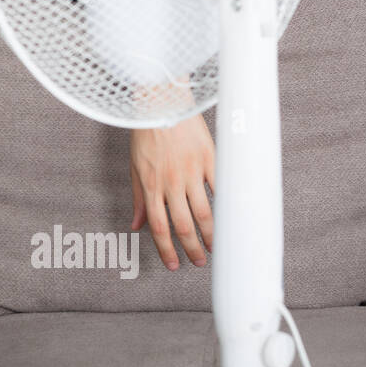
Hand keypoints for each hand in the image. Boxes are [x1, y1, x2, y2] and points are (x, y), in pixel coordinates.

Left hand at [129, 112, 214, 269]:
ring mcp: (191, 171)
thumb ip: (139, 198)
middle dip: (191, 248)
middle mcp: (170, 181)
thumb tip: (135, 226)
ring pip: (204, 212)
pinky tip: (230, 218)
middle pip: (183, 224)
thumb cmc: (146, 134)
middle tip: (199, 263)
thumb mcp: (135, 167)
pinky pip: (219, 188)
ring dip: (210, 235)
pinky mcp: (209, 159)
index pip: (158, 226)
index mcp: (151, 184)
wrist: (161, 101)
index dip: (166, 249)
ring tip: (214, 248)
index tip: (173, 265)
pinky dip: (225, 205)